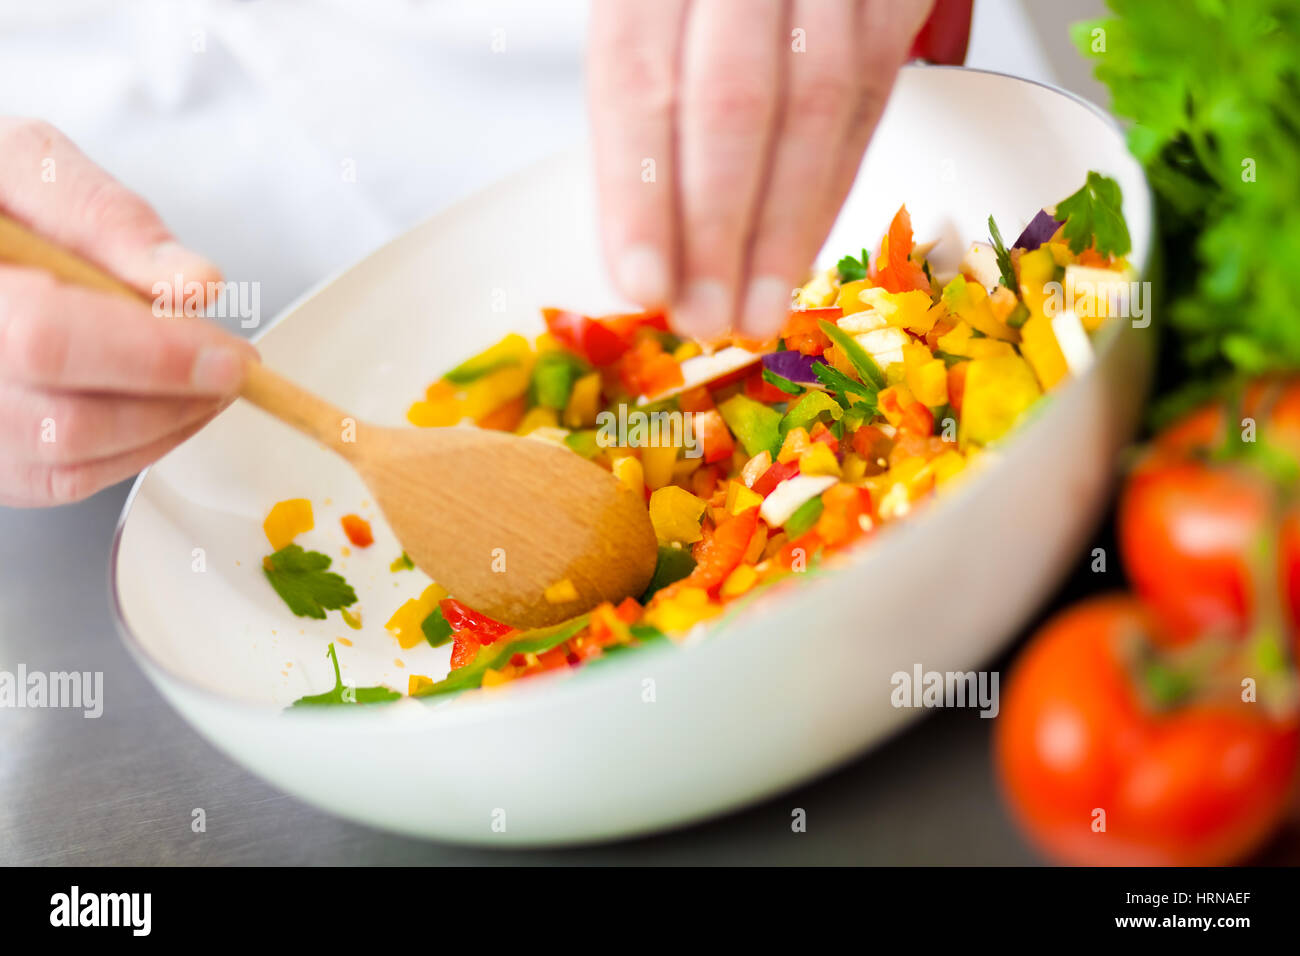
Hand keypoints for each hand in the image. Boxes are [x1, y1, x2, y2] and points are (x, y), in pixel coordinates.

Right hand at [0, 118, 255, 506]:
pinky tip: (165, 406)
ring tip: (207, 381)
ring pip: (67, 463)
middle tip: (233, 367)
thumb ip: (106, 219)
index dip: (153, 357)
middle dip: (174, 400)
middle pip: (64, 423)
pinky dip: (132, 449)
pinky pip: (58, 480)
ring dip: (164, 429)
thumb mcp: (30, 166)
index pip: (47, 341)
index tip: (230, 356)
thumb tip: (194, 285)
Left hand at [588, 0, 934, 341]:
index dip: (640, 191)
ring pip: (815, 105)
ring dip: (785, 227)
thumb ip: (642, 90)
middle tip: (705, 318)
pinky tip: (803, 243)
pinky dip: (834, 182)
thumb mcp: (647, 1)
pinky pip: (868, 93)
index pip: (637, 76)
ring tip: (758, 306)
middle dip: (716, 230)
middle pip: (730, 102)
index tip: (643, 281)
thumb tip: (639, 232)